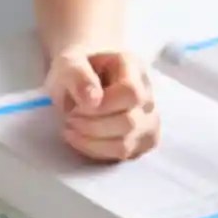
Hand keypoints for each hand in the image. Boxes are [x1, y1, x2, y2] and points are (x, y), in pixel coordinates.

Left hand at [45, 49, 159, 161]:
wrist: (84, 77)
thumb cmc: (78, 69)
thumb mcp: (68, 62)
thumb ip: (77, 75)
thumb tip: (92, 100)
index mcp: (133, 68)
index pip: (131, 93)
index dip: (103, 107)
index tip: (76, 107)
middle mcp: (148, 95)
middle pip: (129, 123)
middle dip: (92, 126)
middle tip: (69, 119)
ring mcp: (148, 121)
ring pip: (127, 145)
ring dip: (92, 142)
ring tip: (72, 129)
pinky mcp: (142, 141)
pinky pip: (124, 156)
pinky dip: (98, 152)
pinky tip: (83, 139)